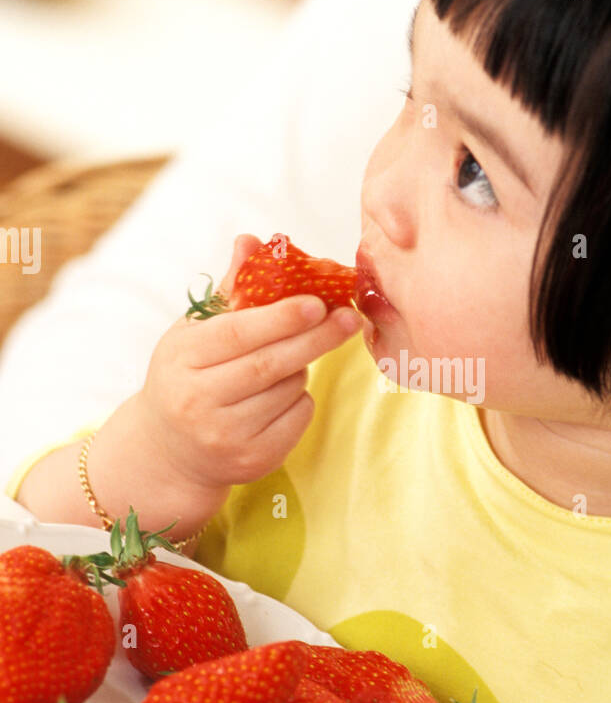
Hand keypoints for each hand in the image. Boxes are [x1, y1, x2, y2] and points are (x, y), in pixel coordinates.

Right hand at [136, 233, 361, 491]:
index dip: (281, 317)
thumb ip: (229, 291)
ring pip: (288, 389)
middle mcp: (197, 401)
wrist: (170, 451)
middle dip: (315, 337)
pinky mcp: (251, 461)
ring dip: (302, 368)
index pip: (238, 334)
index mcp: (180, 359)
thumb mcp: (194, 333)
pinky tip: (280, 396)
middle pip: (270, 364)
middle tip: (348, 318)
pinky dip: (301, 399)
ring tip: (288, 360)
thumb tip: (250, 241)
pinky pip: (298, 418)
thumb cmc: (188, 376)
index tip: (317, 302)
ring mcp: (224, 436)